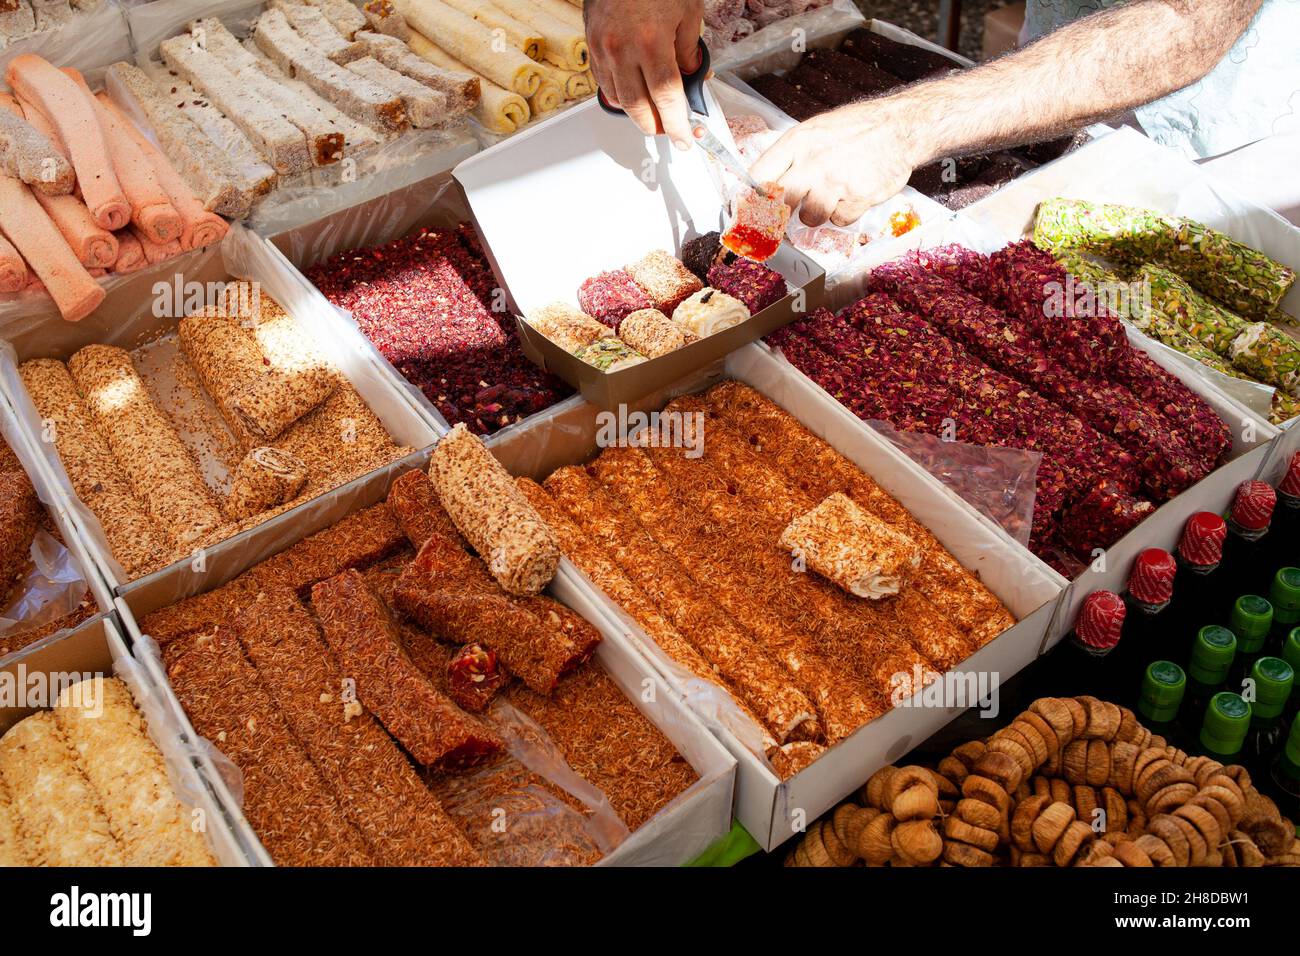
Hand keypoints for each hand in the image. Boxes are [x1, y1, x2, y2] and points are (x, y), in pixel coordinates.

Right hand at [586, 0, 704, 148]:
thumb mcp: (687, 10)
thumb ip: (689, 48)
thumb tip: (688, 74)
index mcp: (652, 42)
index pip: (666, 98)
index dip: (676, 125)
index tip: (684, 140)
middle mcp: (623, 49)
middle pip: (638, 106)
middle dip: (654, 125)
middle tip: (667, 130)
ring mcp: (604, 48)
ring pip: (617, 98)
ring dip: (636, 113)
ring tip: (651, 115)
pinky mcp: (592, 43)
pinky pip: (603, 81)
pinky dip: (618, 94)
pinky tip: (630, 94)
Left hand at [751, 99, 928, 226]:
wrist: (901, 127)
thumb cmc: (858, 129)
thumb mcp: (817, 130)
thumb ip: (791, 156)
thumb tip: (762, 183)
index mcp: (799, 142)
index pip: (760, 176)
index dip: (750, 199)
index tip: (746, 212)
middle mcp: (813, 162)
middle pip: (780, 202)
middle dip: (782, 212)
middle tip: (789, 211)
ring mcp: (835, 181)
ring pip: (810, 218)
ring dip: (819, 213)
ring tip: (832, 193)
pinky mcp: (857, 198)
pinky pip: (839, 220)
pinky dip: (844, 214)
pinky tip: (851, 195)